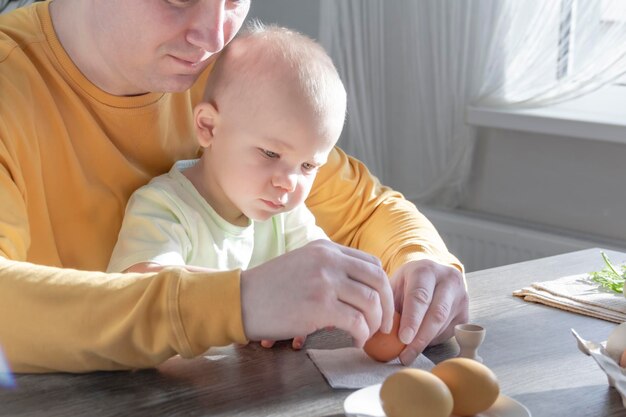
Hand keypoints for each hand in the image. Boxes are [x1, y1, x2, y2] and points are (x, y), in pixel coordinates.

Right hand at [240, 240, 394, 346]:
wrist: (241, 299)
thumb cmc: (270, 287)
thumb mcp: (302, 262)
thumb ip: (329, 267)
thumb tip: (359, 287)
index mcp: (326, 248)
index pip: (371, 263)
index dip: (383, 286)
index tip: (382, 304)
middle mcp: (329, 260)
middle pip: (378, 280)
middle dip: (388, 305)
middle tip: (385, 324)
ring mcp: (325, 282)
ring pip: (371, 302)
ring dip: (376, 323)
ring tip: (368, 334)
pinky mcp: (320, 307)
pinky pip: (356, 322)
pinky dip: (362, 334)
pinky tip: (356, 340)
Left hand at [390, 259, 468, 364]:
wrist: (433, 274)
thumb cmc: (408, 283)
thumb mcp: (396, 284)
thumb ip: (389, 305)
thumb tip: (381, 334)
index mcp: (425, 270)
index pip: (420, 297)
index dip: (412, 319)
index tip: (403, 339)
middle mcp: (448, 280)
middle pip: (437, 314)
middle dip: (420, 338)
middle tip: (405, 355)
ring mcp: (461, 297)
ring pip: (444, 326)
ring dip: (424, 342)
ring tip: (407, 353)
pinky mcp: (465, 314)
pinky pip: (450, 333)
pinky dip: (433, 341)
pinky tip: (421, 343)